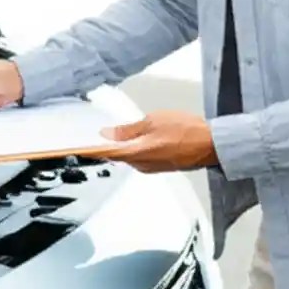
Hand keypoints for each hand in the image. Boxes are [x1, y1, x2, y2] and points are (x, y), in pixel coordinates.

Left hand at [100, 109, 218, 172]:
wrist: (212, 144)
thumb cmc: (186, 130)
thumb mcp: (153, 121)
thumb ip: (128, 129)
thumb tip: (108, 134)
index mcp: (137, 154)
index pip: (106, 153)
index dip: (91, 150)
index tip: (77, 148)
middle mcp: (142, 165)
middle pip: (117, 156)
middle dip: (107, 145)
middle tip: (97, 133)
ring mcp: (151, 168)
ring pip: (129, 157)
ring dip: (122, 147)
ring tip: (116, 133)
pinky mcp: (160, 167)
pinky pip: (141, 158)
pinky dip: (135, 149)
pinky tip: (137, 138)